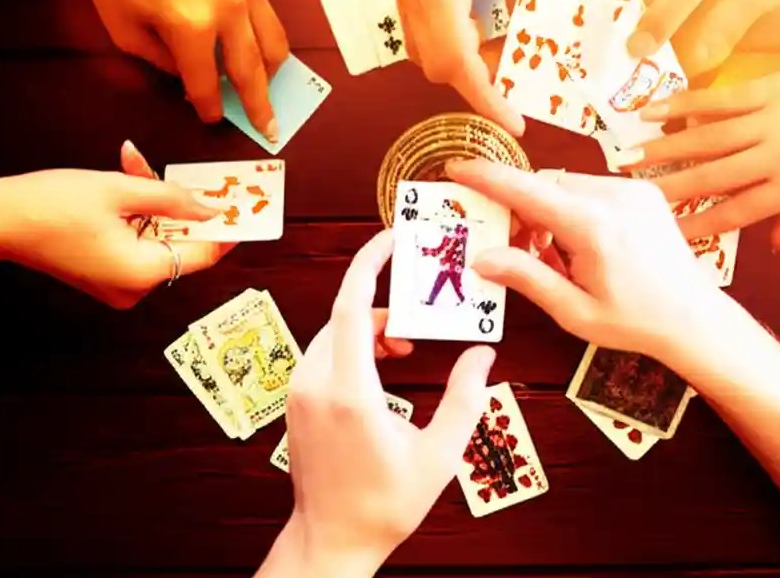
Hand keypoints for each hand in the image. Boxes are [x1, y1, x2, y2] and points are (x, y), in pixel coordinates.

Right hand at [0, 141, 231, 307]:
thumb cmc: (53, 203)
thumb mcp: (121, 191)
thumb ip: (173, 200)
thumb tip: (211, 211)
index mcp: (142, 273)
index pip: (202, 255)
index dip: (224, 229)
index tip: (243, 208)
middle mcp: (133, 289)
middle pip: (176, 243)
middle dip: (175, 203)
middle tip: (170, 168)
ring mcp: (117, 287)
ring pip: (155, 238)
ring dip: (151, 202)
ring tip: (131, 166)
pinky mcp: (103, 277)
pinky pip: (134, 244)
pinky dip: (134, 216)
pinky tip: (122, 183)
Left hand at [74, 0, 288, 133]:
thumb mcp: (127, 34)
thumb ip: (167, 64)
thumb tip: (194, 80)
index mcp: (193, 27)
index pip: (210, 84)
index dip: (210, 108)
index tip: (213, 119)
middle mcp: (228, 6)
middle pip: (253, 70)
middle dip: (260, 105)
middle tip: (270, 128)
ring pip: (274, 39)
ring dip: (271, 68)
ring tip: (266, 85)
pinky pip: (266, 4)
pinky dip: (261, 24)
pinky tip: (243, 30)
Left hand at [268, 232, 494, 574]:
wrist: (330, 542)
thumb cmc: (385, 505)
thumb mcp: (440, 456)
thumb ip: (467, 399)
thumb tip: (483, 352)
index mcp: (349, 392)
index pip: (352, 307)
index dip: (369, 265)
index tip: (391, 239)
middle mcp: (315, 384)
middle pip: (346, 315)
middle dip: (384, 302)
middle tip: (421, 301)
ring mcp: (299, 393)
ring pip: (333, 334)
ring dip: (370, 327)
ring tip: (409, 346)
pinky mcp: (296, 402)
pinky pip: (323, 354)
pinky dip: (353, 346)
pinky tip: (383, 366)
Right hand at [397, 0, 563, 135]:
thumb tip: (579, 27)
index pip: (458, 63)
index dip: (487, 99)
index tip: (515, 121)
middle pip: (438, 67)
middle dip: (477, 87)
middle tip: (519, 92)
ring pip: (429, 54)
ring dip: (466, 67)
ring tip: (508, 66)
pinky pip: (428, 33)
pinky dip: (457, 46)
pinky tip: (490, 39)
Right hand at [447, 160, 731, 364]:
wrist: (694, 317)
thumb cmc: (633, 322)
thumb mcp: (574, 311)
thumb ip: (527, 278)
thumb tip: (480, 258)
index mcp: (594, 228)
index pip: (528, 190)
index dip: (488, 177)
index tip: (457, 167)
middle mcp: (614, 197)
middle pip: (545, 186)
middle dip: (521, 210)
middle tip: (512, 245)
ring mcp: (632, 190)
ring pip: (567, 186)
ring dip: (548, 210)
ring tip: (553, 254)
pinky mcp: (643, 190)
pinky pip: (591, 189)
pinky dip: (574, 209)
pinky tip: (580, 245)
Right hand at [632, 54, 779, 249]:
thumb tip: (773, 245)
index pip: (735, 213)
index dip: (698, 226)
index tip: (667, 236)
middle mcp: (776, 154)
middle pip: (709, 177)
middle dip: (665, 190)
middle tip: (629, 199)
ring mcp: (771, 117)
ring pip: (706, 137)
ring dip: (665, 148)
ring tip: (630, 157)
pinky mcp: (772, 86)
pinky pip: (720, 98)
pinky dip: (686, 104)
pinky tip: (656, 110)